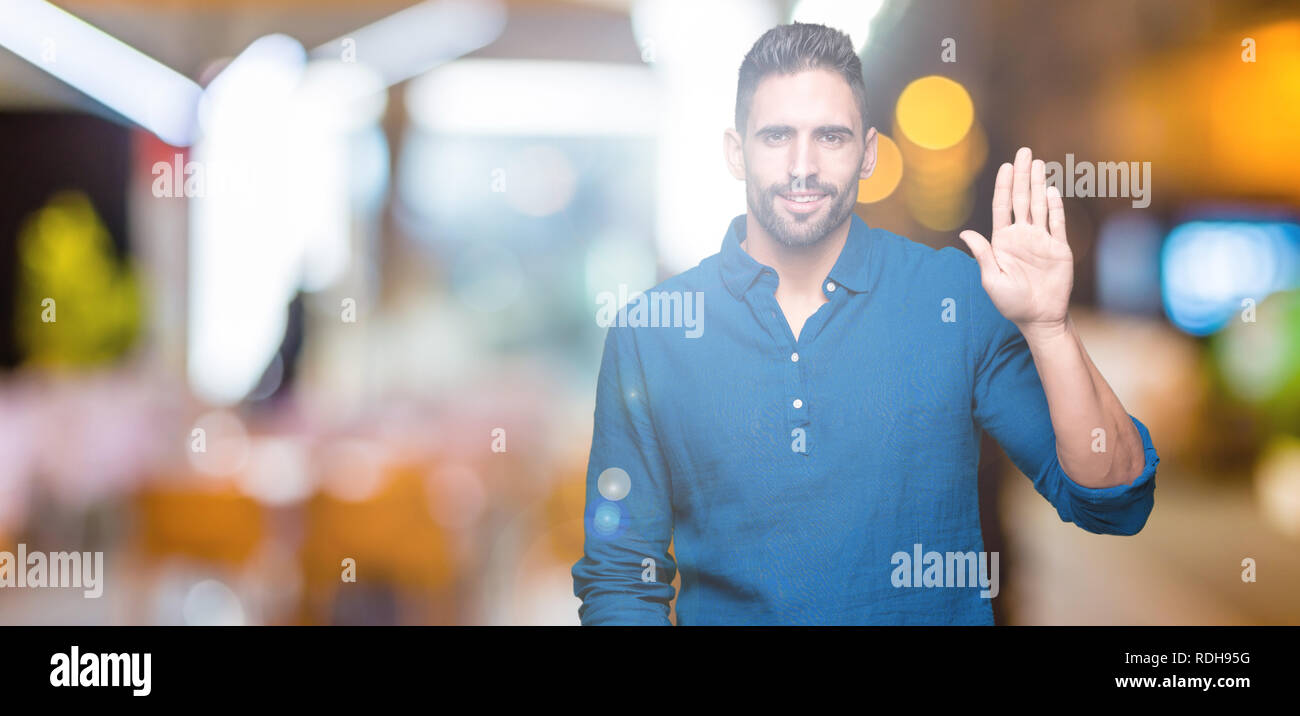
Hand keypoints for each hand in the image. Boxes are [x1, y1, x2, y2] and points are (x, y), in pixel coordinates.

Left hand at [958, 147, 1072, 339]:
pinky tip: (1050, 189)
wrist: (1040, 317)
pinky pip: (1057, 222)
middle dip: (1022, 175)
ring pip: (1039, 205)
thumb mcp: (992, 279)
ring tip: (1037, 162)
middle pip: (1021, 199)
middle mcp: (1022, 235)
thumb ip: (983, 254)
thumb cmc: (1011, 302)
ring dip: (1038, 184)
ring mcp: (1041, 240)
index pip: (1002, 207)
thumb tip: (965, 232)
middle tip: (1024, 151)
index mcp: (1003, 241)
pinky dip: (1055, 206)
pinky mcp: (1059, 247)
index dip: (1004, 186)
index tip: (1006, 166)